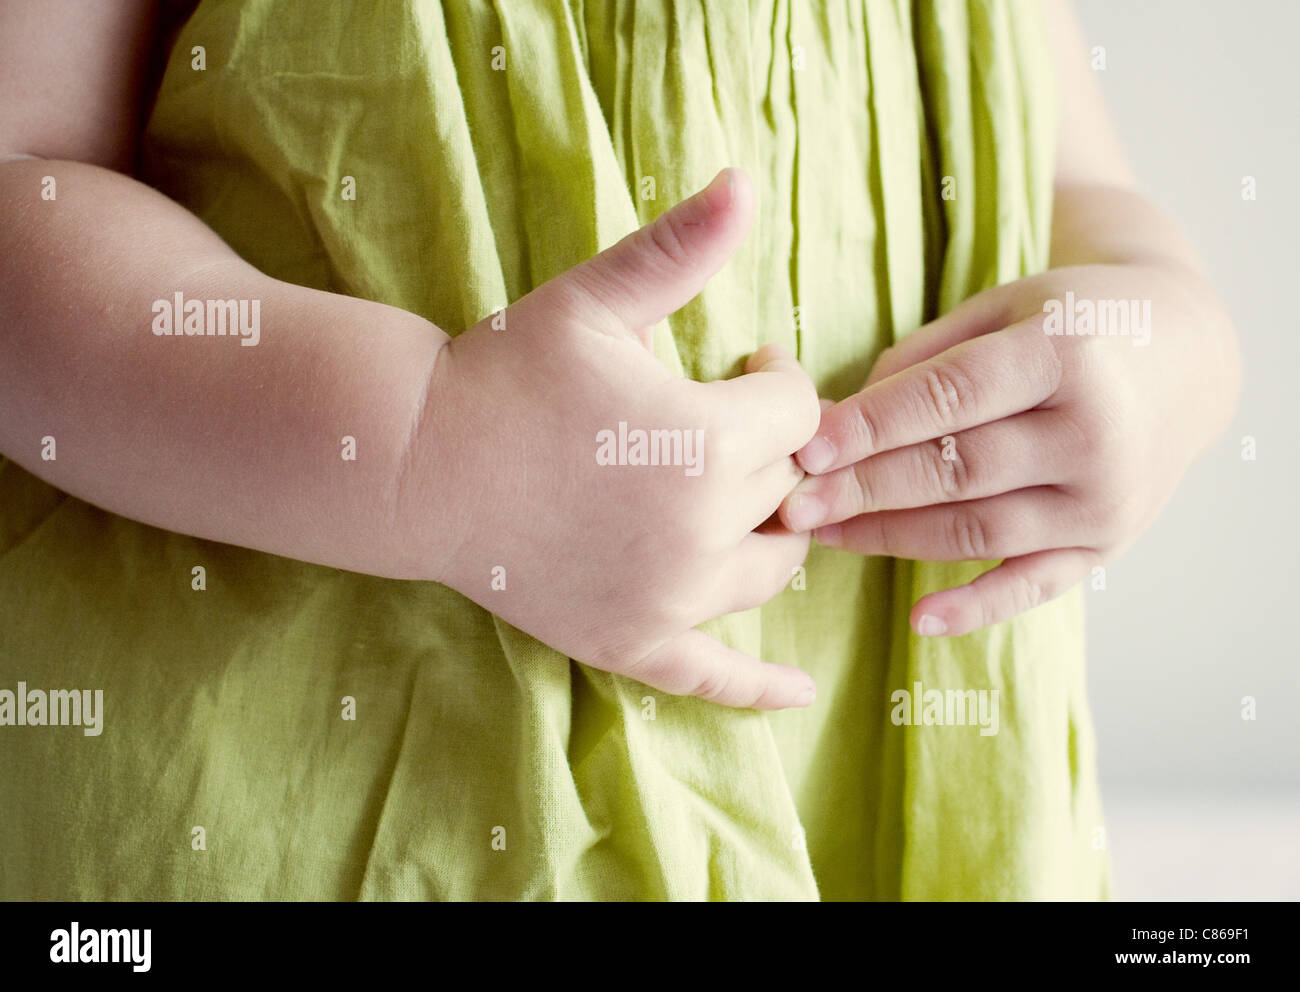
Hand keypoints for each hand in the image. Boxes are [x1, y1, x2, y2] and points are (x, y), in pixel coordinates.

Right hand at [405, 169, 820, 708]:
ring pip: (772, 566)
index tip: (744, 367)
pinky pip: (710, 678)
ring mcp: (669, 599)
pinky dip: (757, 688)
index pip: (798, 415)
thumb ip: (678, 249)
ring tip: (735, 493)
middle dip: (769, 447)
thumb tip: (744, 178)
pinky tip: (798, 693)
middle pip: (788, 487)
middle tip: (725, 421)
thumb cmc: (504, 372)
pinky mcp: (630, 640)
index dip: (777, 383)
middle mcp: (703, 533)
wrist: (416, 459)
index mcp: (707, 446)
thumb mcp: (593, 301)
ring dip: (771, 526)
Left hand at [779, 263, 1237, 636]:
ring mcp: (1104, 500)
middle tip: (793, 503)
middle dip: (864, 489)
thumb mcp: (1005, 309)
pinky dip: (976, 606)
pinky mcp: (1106, 547)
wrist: (1182, 357)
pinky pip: (1032, 586)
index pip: (949, 399)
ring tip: (824, 535)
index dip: (871, 427)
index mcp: (1065, 355)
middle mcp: (1092, 435)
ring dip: (891, 537)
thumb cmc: (1072, 323)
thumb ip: (925, 359)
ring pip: (977, 530)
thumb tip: (837, 418)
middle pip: (955, 471)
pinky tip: (920, 618)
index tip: (805, 448)